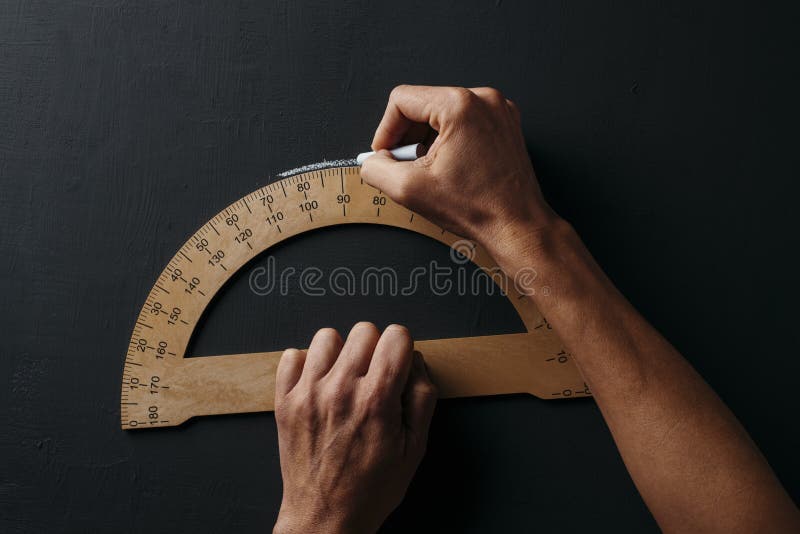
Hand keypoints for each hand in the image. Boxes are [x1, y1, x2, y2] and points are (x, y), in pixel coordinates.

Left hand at [273, 323, 436, 533]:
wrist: (324, 519)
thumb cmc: (372, 489)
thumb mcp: (415, 449)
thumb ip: (422, 398)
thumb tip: (415, 361)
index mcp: (377, 400)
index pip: (396, 335)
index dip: (403, 348)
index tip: (398, 366)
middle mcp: (341, 390)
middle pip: (364, 330)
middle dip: (375, 348)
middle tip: (373, 377)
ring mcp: (308, 394)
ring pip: (328, 336)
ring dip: (340, 353)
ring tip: (344, 380)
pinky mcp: (285, 401)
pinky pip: (292, 355)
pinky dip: (305, 365)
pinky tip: (318, 386)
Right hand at [360, 85, 558, 262]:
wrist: (517, 226)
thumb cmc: (477, 208)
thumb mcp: (409, 190)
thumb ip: (377, 169)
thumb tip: (371, 161)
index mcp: (460, 105)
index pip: (402, 100)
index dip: (385, 131)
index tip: (385, 155)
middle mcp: (483, 99)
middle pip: (423, 104)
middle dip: (407, 136)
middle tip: (406, 167)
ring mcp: (498, 110)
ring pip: (443, 113)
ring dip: (427, 140)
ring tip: (431, 170)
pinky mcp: (505, 124)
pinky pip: (465, 121)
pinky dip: (450, 141)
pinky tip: (450, 168)